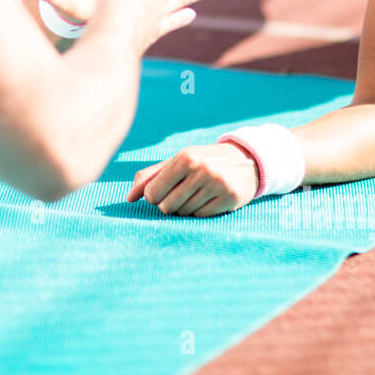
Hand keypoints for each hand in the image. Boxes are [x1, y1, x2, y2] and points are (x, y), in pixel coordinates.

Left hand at [125, 143, 257, 216]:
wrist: (245, 160)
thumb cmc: (202, 161)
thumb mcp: (177, 161)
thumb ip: (150, 177)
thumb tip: (128, 198)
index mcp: (184, 157)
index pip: (152, 192)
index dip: (153, 197)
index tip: (161, 192)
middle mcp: (201, 169)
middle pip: (166, 206)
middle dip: (169, 204)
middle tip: (181, 193)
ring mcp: (217, 184)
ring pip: (184, 213)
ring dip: (186, 207)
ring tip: (196, 193)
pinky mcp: (230, 198)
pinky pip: (201, 216)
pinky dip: (201, 211)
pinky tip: (209, 199)